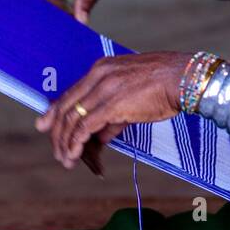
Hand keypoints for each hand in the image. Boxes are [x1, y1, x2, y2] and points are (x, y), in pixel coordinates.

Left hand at [35, 51, 189, 169]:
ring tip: (67, 160)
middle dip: (57, 132)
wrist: (183, 78)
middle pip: (65, 106)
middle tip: (57, 151)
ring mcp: (103, 88)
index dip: (55, 112)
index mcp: (101, 69)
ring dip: (65, 142)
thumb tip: (101, 136)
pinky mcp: (111, 104)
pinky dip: (76, 143)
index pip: (70, 93)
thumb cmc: (165, 86)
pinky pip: (84, 126)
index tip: (45, 126)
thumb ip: (114, 116)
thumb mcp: (133, 96)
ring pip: (72, 118)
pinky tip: (75, 155)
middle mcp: (98, 75)